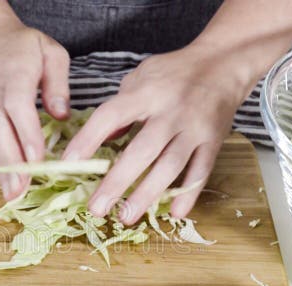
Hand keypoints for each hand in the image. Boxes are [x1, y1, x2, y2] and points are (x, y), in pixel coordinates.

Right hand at [0, 18, 70, 199]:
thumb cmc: (25, 48)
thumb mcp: (50, 52)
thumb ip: (58, 81)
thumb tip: (61, 114)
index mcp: (14, 73)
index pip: (17, 106)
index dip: (26, 134)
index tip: (37, 160)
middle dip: (11, 162)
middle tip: (21, 190)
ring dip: (1, 170)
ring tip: (12, 196)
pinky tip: (6, 185)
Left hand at [61, 44, 252, 223]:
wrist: (223, 63)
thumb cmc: (174, 72)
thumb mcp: (140, 78)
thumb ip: (119, 108)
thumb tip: (101, 140)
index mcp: (146, 92)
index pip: (111, 116)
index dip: (88, 139)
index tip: (68, 163)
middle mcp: (171, 111)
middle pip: (142, 150)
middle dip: (117, 182)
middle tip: (96, 208)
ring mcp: (195, 128)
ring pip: (170, 166)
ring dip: (147, 194)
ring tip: (126, 216)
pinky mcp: (214, 141)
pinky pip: (201, 171)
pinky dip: (188, 193)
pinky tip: (174, 212)